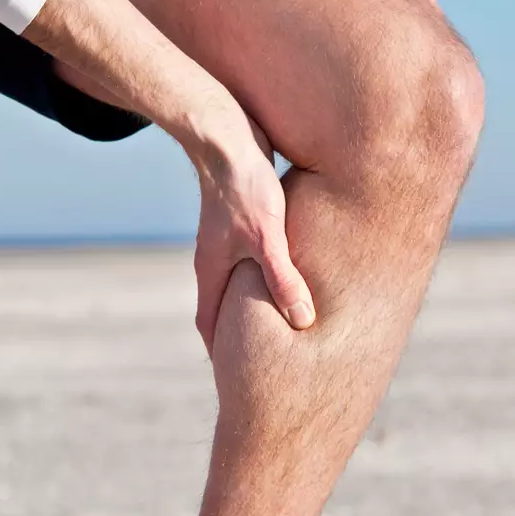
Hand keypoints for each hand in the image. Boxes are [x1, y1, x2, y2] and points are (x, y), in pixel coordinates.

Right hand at [191, 113, 314, 352]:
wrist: (225, 135)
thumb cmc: (245, 185)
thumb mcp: (267, 235)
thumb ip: (283, 279)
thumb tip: (302, 323)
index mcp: (213, 272)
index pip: (211, 326)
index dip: (226, 355)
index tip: (243, 381)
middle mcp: (214, 261)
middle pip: (224, 310)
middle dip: (241, 337)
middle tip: (267, 363)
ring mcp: (225, 242)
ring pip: (238, 285)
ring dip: (254, 305)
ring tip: (281, 326)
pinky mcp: (239, 222)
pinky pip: (251, 261)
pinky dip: (265, 277)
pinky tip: (288, 276)